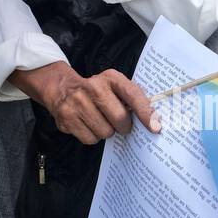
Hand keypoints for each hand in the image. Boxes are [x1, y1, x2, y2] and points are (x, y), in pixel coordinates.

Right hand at [13, 62, 159, 144]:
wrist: (61, 88)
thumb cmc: (97, 91)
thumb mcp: (114, 86)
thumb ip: (133, 98)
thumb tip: (154, 121)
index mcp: (111, 78)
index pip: (132, 95)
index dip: (145, 112)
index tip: (156, 127)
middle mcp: (93, 87)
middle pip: (120, 119)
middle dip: (123, 126)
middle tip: (119, 124)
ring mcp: (78, 103)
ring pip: (105, 132)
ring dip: (105, 132)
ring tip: (99, 121)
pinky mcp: (67, 118)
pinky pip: (90, 139)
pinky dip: (92, 136)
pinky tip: (87, 125)